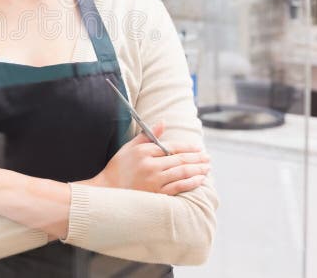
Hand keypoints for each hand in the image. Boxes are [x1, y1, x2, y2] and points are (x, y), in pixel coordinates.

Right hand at [90, 122, 210, 195]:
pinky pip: (178, 187)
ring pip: (182, 173)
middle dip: (197, 158)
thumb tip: (163, 122)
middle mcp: (150, 165)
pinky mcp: (156, 193)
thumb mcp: (129, 147)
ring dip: (197, 169)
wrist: (108, 190)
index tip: (198, 147)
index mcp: (144, 151)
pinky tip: (199, 179)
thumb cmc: (118, 167)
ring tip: (207, 167)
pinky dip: (191, 183)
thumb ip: (147, 135)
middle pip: (180, 159)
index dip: (188, 147)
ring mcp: (154, 180)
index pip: (171, 146)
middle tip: (208, 157)